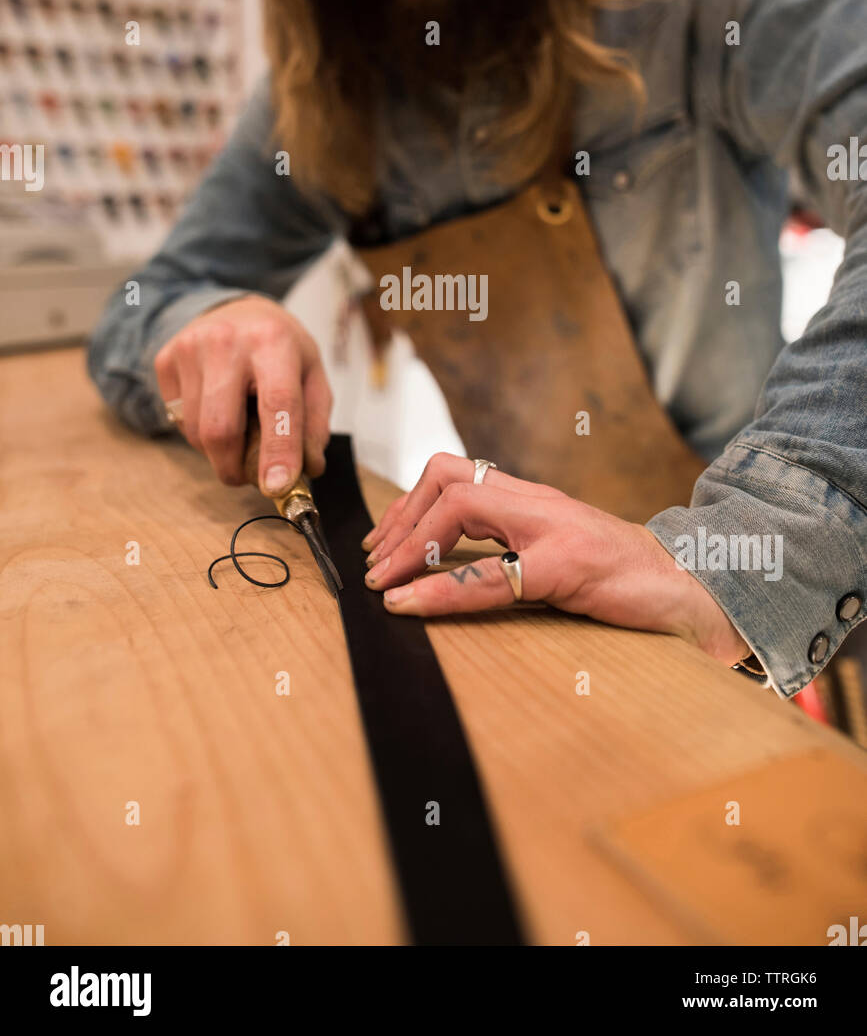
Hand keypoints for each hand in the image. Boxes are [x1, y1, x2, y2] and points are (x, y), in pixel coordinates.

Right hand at [153, 295, 331, 494]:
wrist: (234, 309)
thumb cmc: (279, 348)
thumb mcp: (312, 374)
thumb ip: (314, 424)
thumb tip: (307, 470)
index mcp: (273, 342)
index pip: (277, 403)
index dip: (278, 450)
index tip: (277, 487)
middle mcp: (226, 341)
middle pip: (221, 429)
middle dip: (235, 468)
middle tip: (250, 475)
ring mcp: (189, 349)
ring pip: (197, 434)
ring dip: (219, 451)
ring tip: (238, 427)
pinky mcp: (165, 360)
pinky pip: (179, 422)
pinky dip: (200, 432)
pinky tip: (216, 408)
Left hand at [362, 453, 750, 666]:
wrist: (696, 590)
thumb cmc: (626, 581)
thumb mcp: (560, 557)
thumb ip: (514, 551)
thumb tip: (451, 573)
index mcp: (534, 500)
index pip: (456, 473)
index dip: (409, 506)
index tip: (383, 548)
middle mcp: (539, 503)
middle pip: (448, 475)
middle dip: (400, 519)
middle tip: (377, 566)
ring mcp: (555, 530)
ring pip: (462, 506)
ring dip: (409, 545)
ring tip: (385, 584)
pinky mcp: (570, 567)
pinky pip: (492, 575)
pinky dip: (441, 591)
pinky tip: (411, 607)